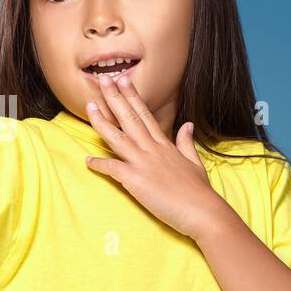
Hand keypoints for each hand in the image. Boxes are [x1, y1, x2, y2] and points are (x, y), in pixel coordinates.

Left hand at [83, 72, 229, 240]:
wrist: (203, 211)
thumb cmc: (198, 191)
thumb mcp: (194, 161)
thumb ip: (186, 142)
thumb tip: (187, 124)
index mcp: (164, 144)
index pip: (144, 114)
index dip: (132, 96)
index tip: (122, 79)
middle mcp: (152, 149)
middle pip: (129, 118)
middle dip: (114, 97)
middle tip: (102, 79)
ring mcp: (143, 163)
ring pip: (117, 137)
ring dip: (101, 121)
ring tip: (88, 105)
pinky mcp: (136, 180)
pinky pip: (112, 168)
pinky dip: (99, 164)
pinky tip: (87, 161)